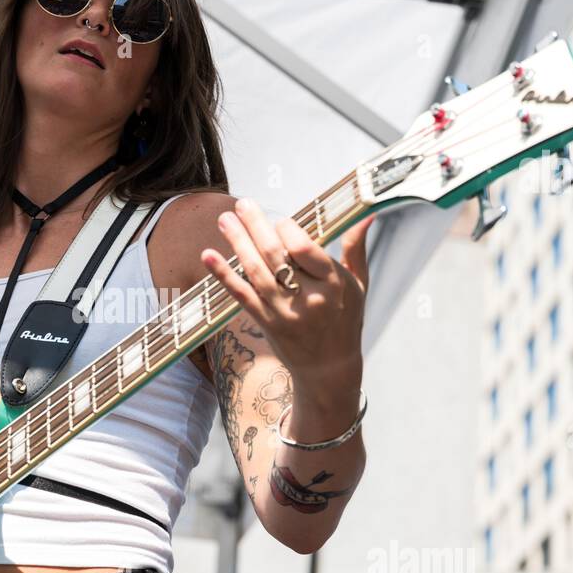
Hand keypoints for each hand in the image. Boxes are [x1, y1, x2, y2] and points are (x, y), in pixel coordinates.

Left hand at [201, 198, 372, 391]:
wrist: (329, 368)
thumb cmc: (345, 321)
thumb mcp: (358, 285)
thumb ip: (355, 249)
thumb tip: (365, 216)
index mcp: (333, 284)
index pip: (304, 248)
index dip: (287, 229)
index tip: (279, 220)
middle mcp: (309, 298)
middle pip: (275, 254)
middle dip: (256, 225)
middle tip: (242, 204)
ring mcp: (284, 312)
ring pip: (255, 270)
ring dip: (236, 242)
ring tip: (225, 219)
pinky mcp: (266, 323)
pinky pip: (241, 295)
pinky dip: (223, 274)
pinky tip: (207, 255)